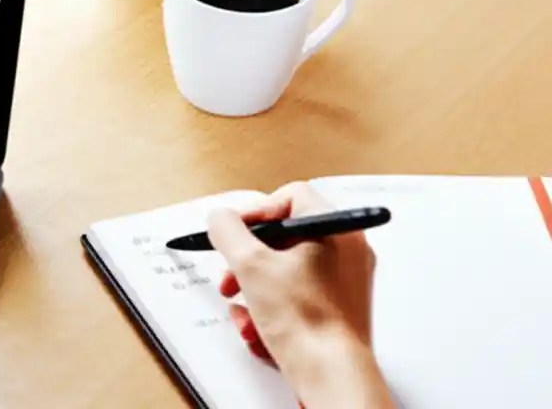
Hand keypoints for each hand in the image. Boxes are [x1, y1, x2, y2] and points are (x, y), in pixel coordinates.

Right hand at [207, 182, 393, 408]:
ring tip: (242, 308)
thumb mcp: (250, 264)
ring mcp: (346, 280)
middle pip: (285, 235)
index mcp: (336, 229)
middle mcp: (348, 249)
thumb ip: (228, 230)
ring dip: (254, 285)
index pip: (291, 196)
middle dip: (248, 258)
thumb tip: (221, 218)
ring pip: (287, 267)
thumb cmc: (304, 321)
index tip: (236, 234)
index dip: (256, 212)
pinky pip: (298, 293)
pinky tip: (258, 328)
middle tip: (231, 274)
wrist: (330, 373)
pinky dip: (273, 306)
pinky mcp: (339, 307)